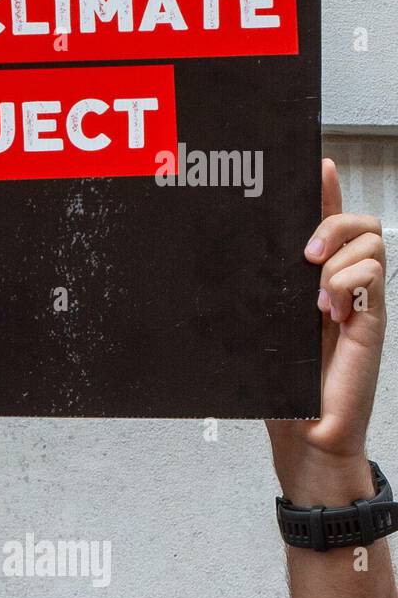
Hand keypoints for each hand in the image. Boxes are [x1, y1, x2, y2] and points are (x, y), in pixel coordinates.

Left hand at [265, 159, 385, 503]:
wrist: (304, 433)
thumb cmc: (281, 386)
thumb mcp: (259, 330)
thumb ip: (258, 297)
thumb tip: (224, 263)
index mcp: (312, 282)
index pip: (326, 223)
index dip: (326, 191)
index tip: (316, 164)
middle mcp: (342, 285)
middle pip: (359, 222)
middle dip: (334, 220)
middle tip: (306, 251)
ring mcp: (361, 301)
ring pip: (370, 243)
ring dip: (339, 258)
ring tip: (315, 295)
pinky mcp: (372, 321)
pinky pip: (373, 276)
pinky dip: (347, 285)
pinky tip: (329, 312)